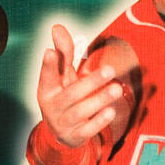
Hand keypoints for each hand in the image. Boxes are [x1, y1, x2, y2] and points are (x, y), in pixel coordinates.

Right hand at [38, 24, 131, 148]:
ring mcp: (63, 123)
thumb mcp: (61, 77)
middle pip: (72, 94)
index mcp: (46, 89)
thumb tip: (57, 27)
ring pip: (81, 111)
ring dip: (100, 99)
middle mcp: (52, 107)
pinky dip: (99, 121)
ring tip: (117, 89)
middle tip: (110, 70)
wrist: (61, 134)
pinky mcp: (75, 137)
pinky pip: (88, 129)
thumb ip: (63, 53)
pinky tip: (111, 111)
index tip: (49, 51)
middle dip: (91, 82)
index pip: (46, 75)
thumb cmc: (63, 97)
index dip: (48, 65)